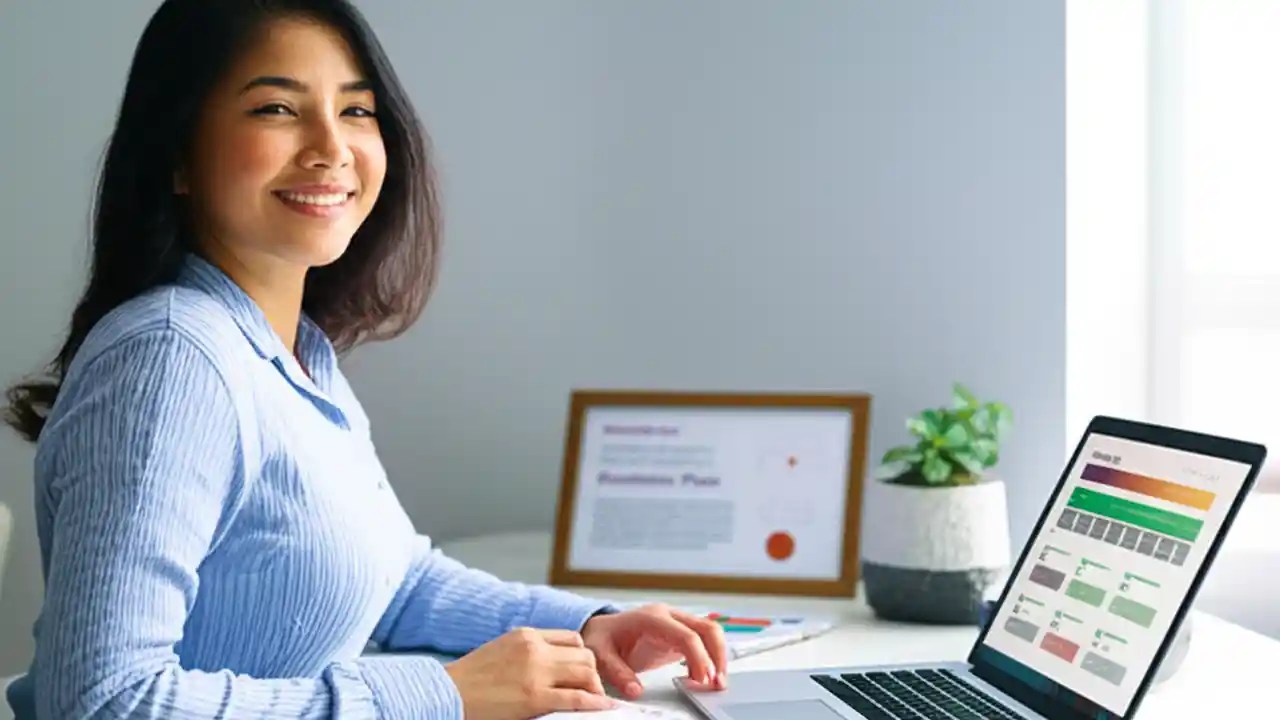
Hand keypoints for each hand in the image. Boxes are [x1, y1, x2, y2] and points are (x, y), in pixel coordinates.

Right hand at [444, 627, 615, 719]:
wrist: (447, 692)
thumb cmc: (470, 677)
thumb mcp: (502, 649)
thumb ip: (528, 651)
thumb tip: (553, 663)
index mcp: (527, 635)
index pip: (572, 638)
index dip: (582, 655)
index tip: (583, 669)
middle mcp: (535, 649)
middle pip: (584, 654)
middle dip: (592, 672)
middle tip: (593, 688)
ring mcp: (536, 672)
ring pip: (586, 673)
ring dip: (595, 687)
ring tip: (596, 699)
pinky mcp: (535, 697)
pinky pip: (576, 698)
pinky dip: (594, 703)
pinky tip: (603, 708)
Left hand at [581, 603, 729, 699]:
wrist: (602, 631)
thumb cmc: (602, 639)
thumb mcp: (601, 655)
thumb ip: (618, 672)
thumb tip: (635, 690)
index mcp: (653, 618)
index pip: (687, 635)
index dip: (700, 658)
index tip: (702, 680)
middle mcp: (669, 617)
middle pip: (707, 628)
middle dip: (718, 656)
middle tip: (717, 683)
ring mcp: (676, 623)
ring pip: (710, 632)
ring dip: (718, 657)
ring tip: (716, 683)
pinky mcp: (680, 635)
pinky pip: (703, 642)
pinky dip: (710, 659)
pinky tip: (704, 678)